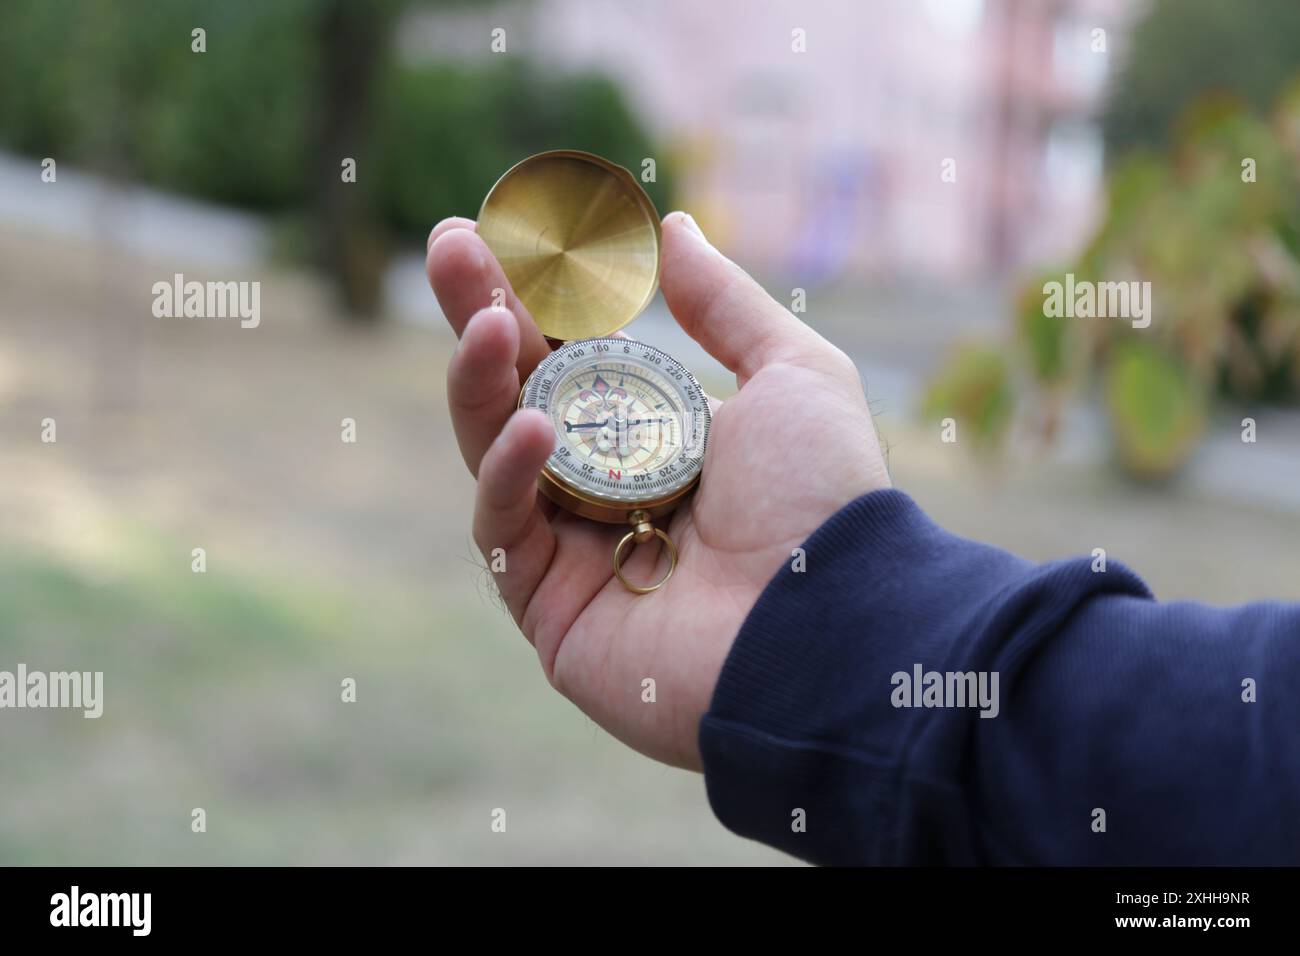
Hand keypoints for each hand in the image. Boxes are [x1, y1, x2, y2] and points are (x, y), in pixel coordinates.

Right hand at [428, 211, 889, 769]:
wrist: (827, 626)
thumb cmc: (822, 499)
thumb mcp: (791, 373)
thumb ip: (724, 302)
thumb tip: (673, 227)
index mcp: (659, 434)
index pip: (577, 355)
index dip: (540, 296)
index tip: (502, 229)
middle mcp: (608, 487)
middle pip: (520, 393)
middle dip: (482, 318)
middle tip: (448, 246)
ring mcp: (572, 548)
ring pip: (493, 455)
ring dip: (479, 385)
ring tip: (484, 326)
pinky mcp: (548, 606)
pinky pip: (501, 531)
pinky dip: (505, 474)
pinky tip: (531, 429)